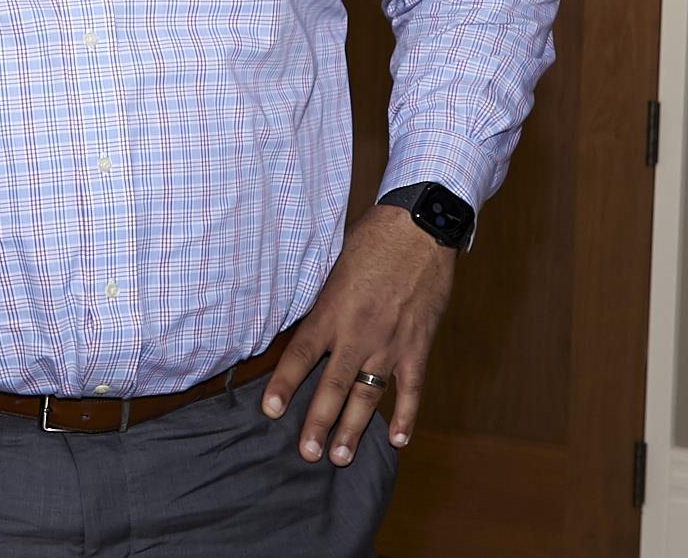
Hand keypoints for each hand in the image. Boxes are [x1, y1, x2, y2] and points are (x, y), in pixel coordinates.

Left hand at [261, 204, 455, 465]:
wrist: (417, 230)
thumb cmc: (370, 242)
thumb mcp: (333, 271)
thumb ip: (323, 306)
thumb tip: (307, 332)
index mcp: (330, 311)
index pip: (299, 355)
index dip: (284, 385)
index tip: (270, 411)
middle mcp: (356, 333)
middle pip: (332, 386)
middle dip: (318, 423)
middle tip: (306, 454)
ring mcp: (389, 343)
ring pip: (367, 395)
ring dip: (354, 428)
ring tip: (340, 457)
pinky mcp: (417, 346)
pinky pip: (411, 389)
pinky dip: (406, 415)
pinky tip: (397, 440)